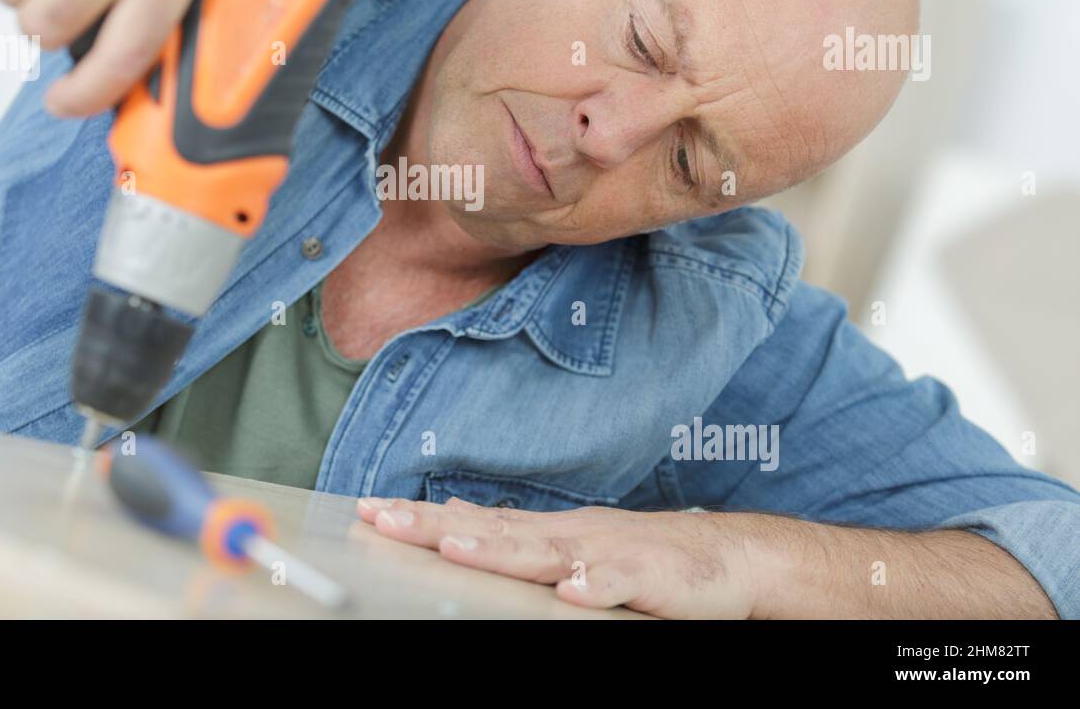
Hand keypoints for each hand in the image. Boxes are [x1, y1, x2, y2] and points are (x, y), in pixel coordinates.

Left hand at [356, 497, 762, 617]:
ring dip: (499, 548)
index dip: (423, 518)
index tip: (370, 510)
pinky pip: (618, 582)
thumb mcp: (570, 542)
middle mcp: (570, 535)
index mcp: (549, 532)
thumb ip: (515, 533)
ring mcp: (608, 552)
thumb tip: (456, 516)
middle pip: (493, 530)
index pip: (476, 521)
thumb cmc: (644, 553)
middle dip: (435, 526)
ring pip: (545, 551)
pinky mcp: (648, 577)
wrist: (730, 558)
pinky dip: (594, 584)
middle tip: (382, 519)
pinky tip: (572, 591)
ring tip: (454, 545)